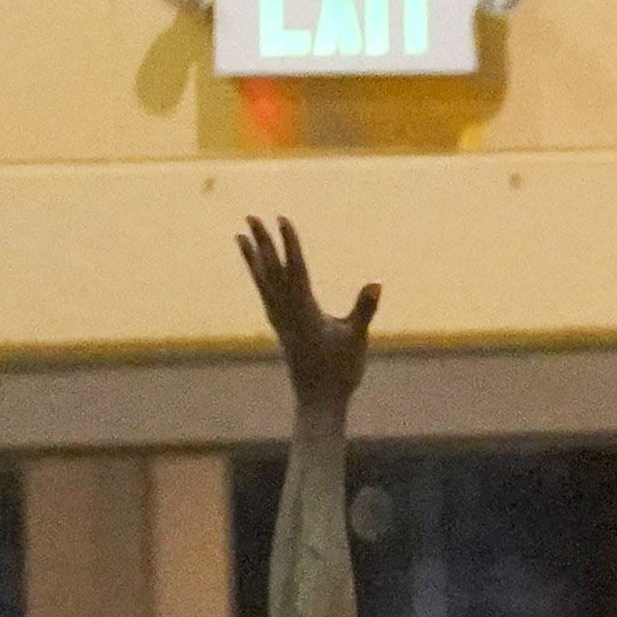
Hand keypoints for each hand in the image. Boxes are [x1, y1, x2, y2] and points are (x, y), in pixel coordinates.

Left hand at [236, 216, 375, 405]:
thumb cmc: (340, 370)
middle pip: (271, 269)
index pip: (295, 268)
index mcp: (303, 310)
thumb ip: (364, 309)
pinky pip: (264, 293)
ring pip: (262, 280)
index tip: (282, 219)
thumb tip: (376, 284)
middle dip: (263, 242)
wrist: (318, 400)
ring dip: (252, 257)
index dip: (289, 242)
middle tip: (251, 216)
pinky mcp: (279, 325)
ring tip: (240, 235)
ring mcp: (279, 318)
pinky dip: (258, 275)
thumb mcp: (357, 338)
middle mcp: (285, 311)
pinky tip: (256, 269)